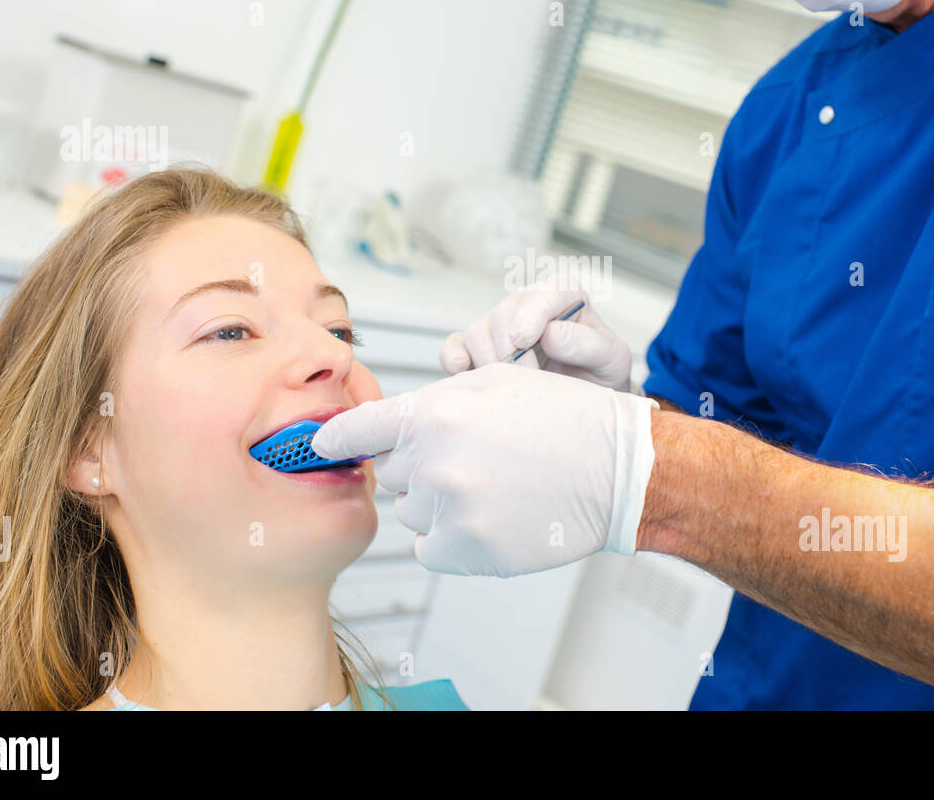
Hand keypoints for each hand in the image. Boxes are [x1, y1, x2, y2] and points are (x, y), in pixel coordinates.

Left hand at [310, 363, 659, 576]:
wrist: (614, 468)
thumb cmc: (562, 419)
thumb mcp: (494, 383)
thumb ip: (433, 402)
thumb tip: (388, 427)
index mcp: (435, 412)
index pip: (356, 431)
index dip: (335, 440)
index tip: (319, 447)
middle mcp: (435, 461)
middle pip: (390, 473)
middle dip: (417, 466)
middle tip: (468, 459)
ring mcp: (451, 509)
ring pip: (411, 512)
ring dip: (436, 503)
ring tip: (489, 487)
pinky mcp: (469, 551)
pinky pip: (430, 549)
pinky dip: (450, 539)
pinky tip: (488, 518)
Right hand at [439, 276, 633, 392]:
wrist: (585, 398)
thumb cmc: (601, 371)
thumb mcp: (612, 359)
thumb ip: (589, 344)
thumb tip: (551, 334)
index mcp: (564, 294)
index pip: (543, 293)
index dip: (530, 314)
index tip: (524, 339)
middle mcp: (527, 303)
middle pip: (503, 315)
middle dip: (513, 352)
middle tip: (531, 381)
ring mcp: (500, 324)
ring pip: (477, 332)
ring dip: (490, 363)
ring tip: (515, 387)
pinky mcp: (479, 347)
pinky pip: (454, 347)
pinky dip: (454, 360)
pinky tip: (469, 374)